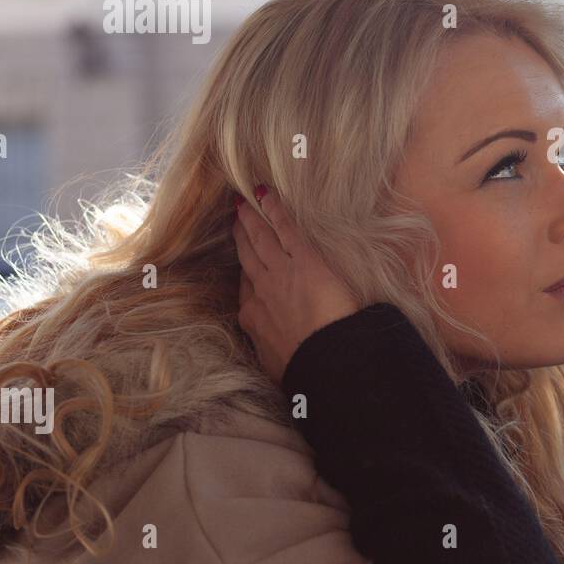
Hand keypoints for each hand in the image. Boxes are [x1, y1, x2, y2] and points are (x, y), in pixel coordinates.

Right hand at [233, 185, 360, 383]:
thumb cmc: (309, 369)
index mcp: (255, 319)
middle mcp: (262, 292)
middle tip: (236, 219)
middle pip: (248, 258)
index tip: (243, 261)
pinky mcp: (303, 261)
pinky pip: (286, 228)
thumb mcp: (278, 366)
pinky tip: (267, 194)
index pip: (246, 289)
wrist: (327, 361)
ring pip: (262, 239)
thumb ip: (272, 353)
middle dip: (242, 238)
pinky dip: (275, 209)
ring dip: (253, 219)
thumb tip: (276, 355)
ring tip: (245, 203)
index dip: (245, 271)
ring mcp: (281, 273)